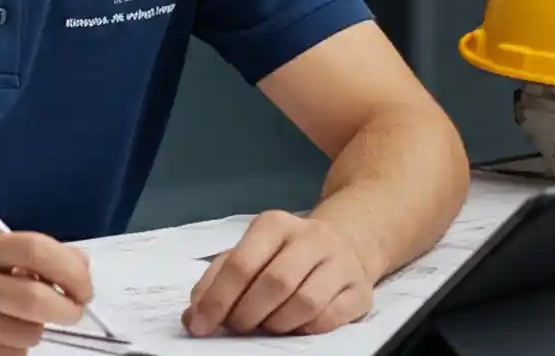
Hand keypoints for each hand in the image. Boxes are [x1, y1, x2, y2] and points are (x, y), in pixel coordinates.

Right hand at [0, 231, 92, 355]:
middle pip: (37, 301)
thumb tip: (80, 267)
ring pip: (27, 336)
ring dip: (36, 329)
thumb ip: (29, 253)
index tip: (83, 283)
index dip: (71, 269)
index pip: (36, 251)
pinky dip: (14, 347)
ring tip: (17, 317)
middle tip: (72, 308)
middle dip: (68, 309)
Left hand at [181, 211, 374, 336]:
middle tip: (237, 327)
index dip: (218, 299)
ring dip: (277, 324)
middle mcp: (310, 237)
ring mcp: (340, 262)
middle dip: (247, 314)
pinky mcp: (360, 290)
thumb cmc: (285, 252)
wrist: (346, 241)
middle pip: (274, 283)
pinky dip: (306, 329)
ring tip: (265, 326)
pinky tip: (294, 326)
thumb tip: (194, 316)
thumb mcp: (249, 253)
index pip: (241, 264)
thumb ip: (217, 280)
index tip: (200, 324)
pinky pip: (330, 318)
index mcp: (274, 224)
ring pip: (304, 303)